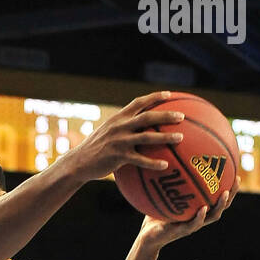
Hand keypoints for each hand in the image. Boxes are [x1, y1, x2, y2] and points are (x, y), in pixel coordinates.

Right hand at [68, 92, 185, 182]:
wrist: (78, 162)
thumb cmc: (95, 149)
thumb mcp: (106, 132)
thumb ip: (122, 128)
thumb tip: (139, 129)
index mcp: (118, 118)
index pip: (138, 102)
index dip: (154, 97)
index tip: (169, 94)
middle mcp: (120, 126)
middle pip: (147, 117)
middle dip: (166, 115)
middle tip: (181, 116)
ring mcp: (119, 141)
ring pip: (147, 136)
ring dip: (165, 137)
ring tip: (180, 138)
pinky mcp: (118, 157)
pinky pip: (139, 160)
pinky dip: (153, 162)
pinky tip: (165, 165)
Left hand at [137, 176, 239, 250]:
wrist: (148, 237)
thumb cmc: (156, 215)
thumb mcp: (163, 195)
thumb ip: (169, 181)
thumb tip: (168, 157)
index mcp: (199, 208)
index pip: (217, 197)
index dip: (228, 186)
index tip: (235, 171)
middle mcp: (199, 216)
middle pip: (222, 205)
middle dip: (231, 193)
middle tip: (236, 179)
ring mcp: (192, 225)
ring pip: (212, 216)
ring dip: (220, 205)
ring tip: (224, 193)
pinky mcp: (182, 232)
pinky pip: (194, 224)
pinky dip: (200, 217)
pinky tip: (203, 209)